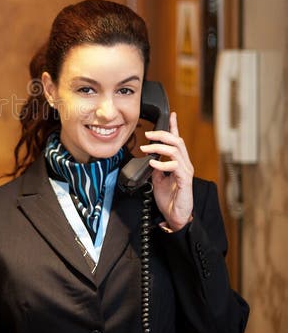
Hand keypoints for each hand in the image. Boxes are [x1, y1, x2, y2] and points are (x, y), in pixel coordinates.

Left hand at [140, 111, 193, 230]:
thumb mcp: (158, 180)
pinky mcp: (184, 181)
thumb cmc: (169, 200)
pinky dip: (162, 163)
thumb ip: (156, 168)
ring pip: (175, 151)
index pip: (177, 141)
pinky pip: (175, 167)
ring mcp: (185, 172)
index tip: (171, 115)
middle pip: (177, 141)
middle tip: (148, 134)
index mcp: (178, 163)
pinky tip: (153, 163)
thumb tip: (150, 159)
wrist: (175, 217)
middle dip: (162, 134)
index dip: (174, 127)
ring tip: (146, 149)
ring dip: (159, 147)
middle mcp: (184, 165)